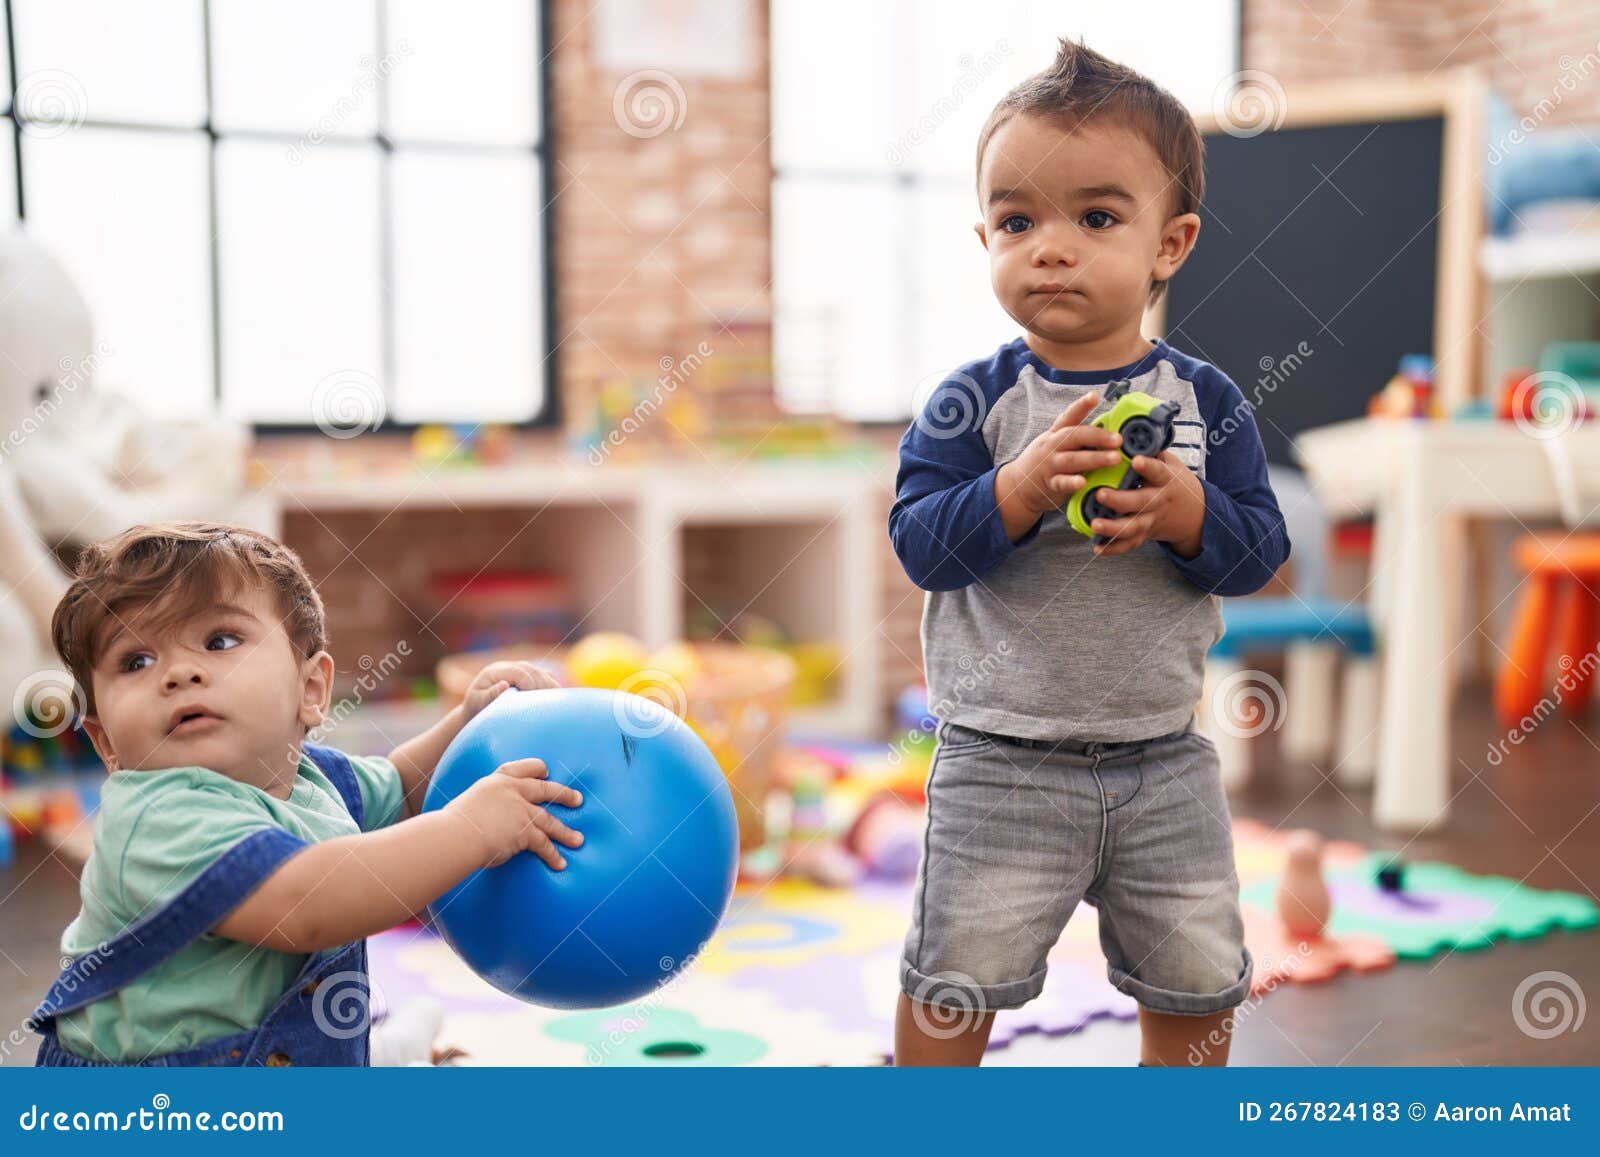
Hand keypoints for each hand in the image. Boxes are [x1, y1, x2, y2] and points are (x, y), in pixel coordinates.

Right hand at [446, 758, 583, 869]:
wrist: (455, 836)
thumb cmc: (451, 827)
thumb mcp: (466, 806)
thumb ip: (481, 808)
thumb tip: (483, 822)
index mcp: (495, 782)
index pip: (519, 768)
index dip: (535, 769)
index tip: (546, 771)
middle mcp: (511, 792)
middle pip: (544, 789)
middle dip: (563, 794)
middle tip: (578, 799)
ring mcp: (520, 810)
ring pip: (550, 821)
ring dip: (565, 832)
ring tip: (578, 840)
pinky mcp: (525, 831)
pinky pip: (543, 844)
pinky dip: (552, 856)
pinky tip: (560, 864)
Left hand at [461, 660, 560, 720]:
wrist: (477, 713)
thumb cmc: (476, 710)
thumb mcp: (477, 703)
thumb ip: (488, 695)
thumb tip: (504, 685)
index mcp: (495, 671)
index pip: (517, 670)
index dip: (528, 681)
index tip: (533, 696)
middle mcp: (509, 668)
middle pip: (532, 670)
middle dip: (542, 683)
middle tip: (550, 700)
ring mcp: (520, 672)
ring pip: (541, 673)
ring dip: (551, 685)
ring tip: (558, 699)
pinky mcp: (529, 680)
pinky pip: (546, 679)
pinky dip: (553, 687)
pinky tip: (559, 698)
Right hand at [994, 391, 1124, 541]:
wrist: (1019, 487)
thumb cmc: (1047, 462)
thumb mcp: (1056, 444)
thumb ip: (1078, 437)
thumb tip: (1110, 429)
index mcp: (1056, 434)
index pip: (1069, 416)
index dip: (1081, 405)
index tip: (1094, 395)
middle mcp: (1052, 446)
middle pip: (1074, 436)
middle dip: (1098, 436)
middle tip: (1119, 439)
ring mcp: (1050, 465)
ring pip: (1072, 459)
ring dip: (1095, 458)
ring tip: (1115, 459)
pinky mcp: (1050, 484)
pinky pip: (1061, 483)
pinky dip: (1072, 482)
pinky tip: (1083, 482)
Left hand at [1088, 450, 1205, 557]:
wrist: (1192, 513)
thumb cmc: (1171, 480)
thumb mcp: (1169, 462)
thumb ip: (1150, 450)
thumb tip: (1127, 427)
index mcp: (1165, 479)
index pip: (1157, 471)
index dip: (1148, 466)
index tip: (1136, 460)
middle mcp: (1158, 501)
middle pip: (1140, 502)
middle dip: (1120, 500)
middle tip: (1100, 494)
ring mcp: (1151, 520)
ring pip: (1132, 527)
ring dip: (1113, 528)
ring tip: (1095, 524)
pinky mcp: (1144, 534)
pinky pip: (1129, 544)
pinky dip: (1113, 548)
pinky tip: (1097, 548)